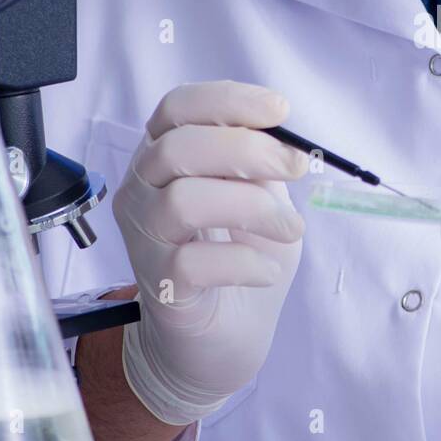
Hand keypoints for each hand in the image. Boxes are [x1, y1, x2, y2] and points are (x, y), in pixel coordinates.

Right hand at [111, 81, 308, 424]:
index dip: (228, 100)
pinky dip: (244, 261)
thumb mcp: (260, 199)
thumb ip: (262, 169)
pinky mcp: (159, 288)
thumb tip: (285, 144)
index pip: (177, 108)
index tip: (280, 110)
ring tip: (291, 229)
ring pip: (182, 201)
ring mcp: (145, 240)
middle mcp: (143, 192)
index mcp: (164, 157)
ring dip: (252, 207)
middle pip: (177, 148)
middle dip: (247, 149)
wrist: (220, 340)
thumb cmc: (239, 259)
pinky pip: (193, 263)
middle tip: (297, 168)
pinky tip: (266, 270)